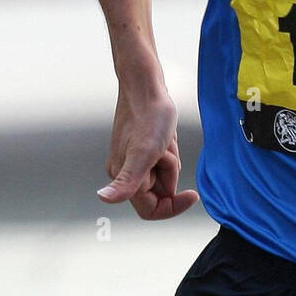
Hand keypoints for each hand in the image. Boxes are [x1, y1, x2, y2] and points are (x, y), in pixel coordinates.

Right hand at [97, 83, 199, 219]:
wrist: (146, 85)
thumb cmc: (148, 114)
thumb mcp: (145, 151)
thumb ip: (126, 180)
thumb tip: (103, 198)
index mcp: (125, 177)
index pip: (151, 210)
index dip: (172, 207)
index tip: (192, 194)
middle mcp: (126, 172)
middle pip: (160, 191)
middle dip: (170, 173)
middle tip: (167, 149)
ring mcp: (134, 160)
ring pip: (164, 174)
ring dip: (171, 159)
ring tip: (165, 139)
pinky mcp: (143, 148)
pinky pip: (164, 160)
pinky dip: (170, 150)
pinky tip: (167, 135)